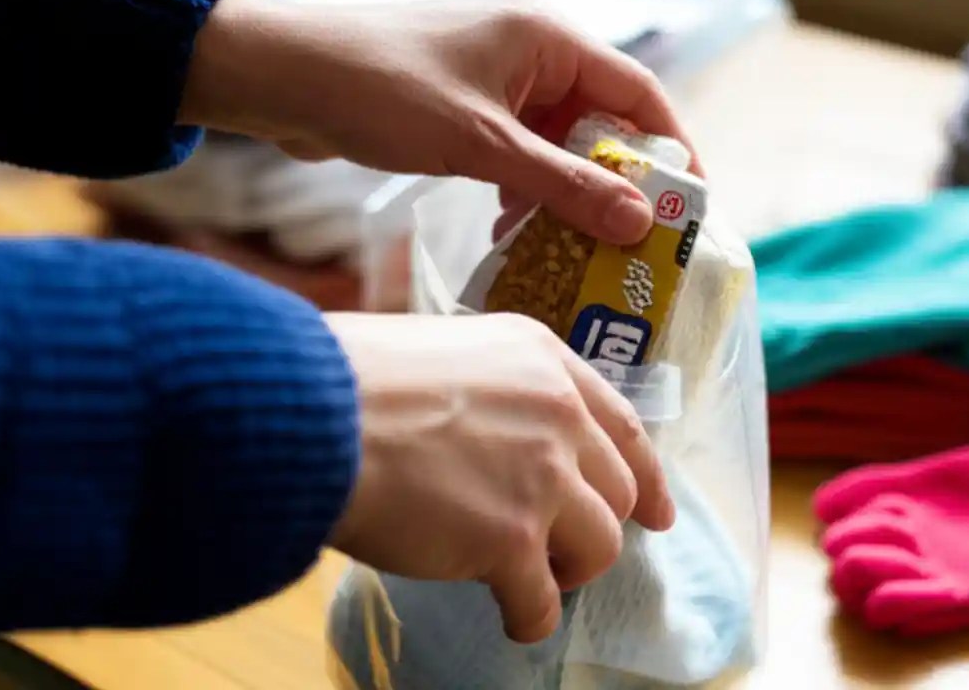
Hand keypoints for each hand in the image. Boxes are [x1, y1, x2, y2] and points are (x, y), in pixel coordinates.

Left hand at [181, 0, 701, 245]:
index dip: (672, 151)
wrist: (280, 78)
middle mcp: (532, 52)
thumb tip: (638, 221)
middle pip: (603, 122)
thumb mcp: (481, 146)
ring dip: (568, 194)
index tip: (690, 208)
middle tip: (638, 244)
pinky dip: (526, 190)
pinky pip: (519, 151)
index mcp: (549, 39)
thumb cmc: (379, 91)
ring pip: (559, 143)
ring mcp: (497, 80)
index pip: (639, 94)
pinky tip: (519, 233)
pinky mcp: (466, 107)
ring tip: (580, 250)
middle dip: (618, 183)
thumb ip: (563, 185)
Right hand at [323, 312, 674, 643]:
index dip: (646, 475)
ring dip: (567, 571)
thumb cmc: (348, 376)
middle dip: (598, 526)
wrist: (311, 413)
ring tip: (528, 578)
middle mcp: (557, 414)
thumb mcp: (441, 350)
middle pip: (620, 490)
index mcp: (541, 360)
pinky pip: (544, 601)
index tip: (657, 511)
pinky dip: (529, 617)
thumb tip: (488, 434)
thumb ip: (488, 390)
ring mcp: (543, 477)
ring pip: (600, 547)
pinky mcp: (513, 540)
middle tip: (563, 549)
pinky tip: (509, 616)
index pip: (622, 425)